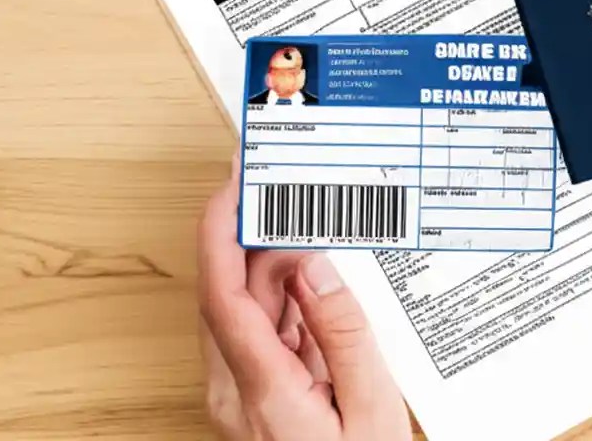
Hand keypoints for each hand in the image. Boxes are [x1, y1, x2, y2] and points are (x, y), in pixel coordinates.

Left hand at [197, 158, 412, 440]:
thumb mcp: (371, 409)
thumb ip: (342, 332)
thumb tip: (313, 265)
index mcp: (259, 389)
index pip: (222, 292)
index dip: (221, 229)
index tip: (235, 183)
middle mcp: (234, 388)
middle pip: (234, 292)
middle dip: (264, 239)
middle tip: (296, 191)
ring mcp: (241, 393)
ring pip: (250, 309)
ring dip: (283, 272)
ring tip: (324, 235)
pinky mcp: (256, 394)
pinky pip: (266, 332)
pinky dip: (293, 303)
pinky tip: (328, 291)